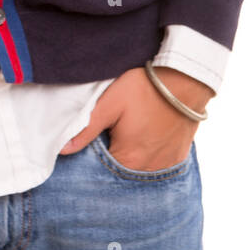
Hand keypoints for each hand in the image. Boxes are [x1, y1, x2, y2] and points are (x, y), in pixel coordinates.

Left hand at [58, 65, 212, 170]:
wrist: (185, 79)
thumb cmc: (145, 89)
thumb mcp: (110, 104)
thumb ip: (86, 128)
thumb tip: (63, 149)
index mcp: (128, 159)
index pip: (102, 169)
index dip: (95, 154)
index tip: (98, 137)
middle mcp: (148, 169)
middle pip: (122, 170)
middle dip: (115, 155)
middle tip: (116, 131)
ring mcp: (166, 165)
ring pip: (141, 168)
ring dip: (134, 156)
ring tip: (132, 133)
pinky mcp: (179, 157)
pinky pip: (160, 164)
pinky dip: (152, 155)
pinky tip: (149, 136)